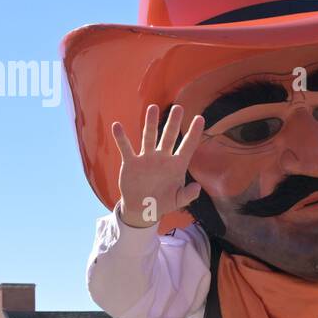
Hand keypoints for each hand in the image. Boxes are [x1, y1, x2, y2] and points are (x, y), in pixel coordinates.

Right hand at [112, 104, 205, 227]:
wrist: (142, 209)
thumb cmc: (163, 203)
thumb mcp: (177, 201)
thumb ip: (188, 195)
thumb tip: (198, 187)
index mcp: (176, 166)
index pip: (188, 146)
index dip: (194, 133)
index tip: (200, 118)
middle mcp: (162, 158)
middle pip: (169, 136)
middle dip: (173, 122)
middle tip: (178, 108)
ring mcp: (146, 158)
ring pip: (149, 137)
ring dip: (150, 123)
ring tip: (152, 108)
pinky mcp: (131, 163)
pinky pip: (126, 148)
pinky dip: (121, 138)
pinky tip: (117, 126)